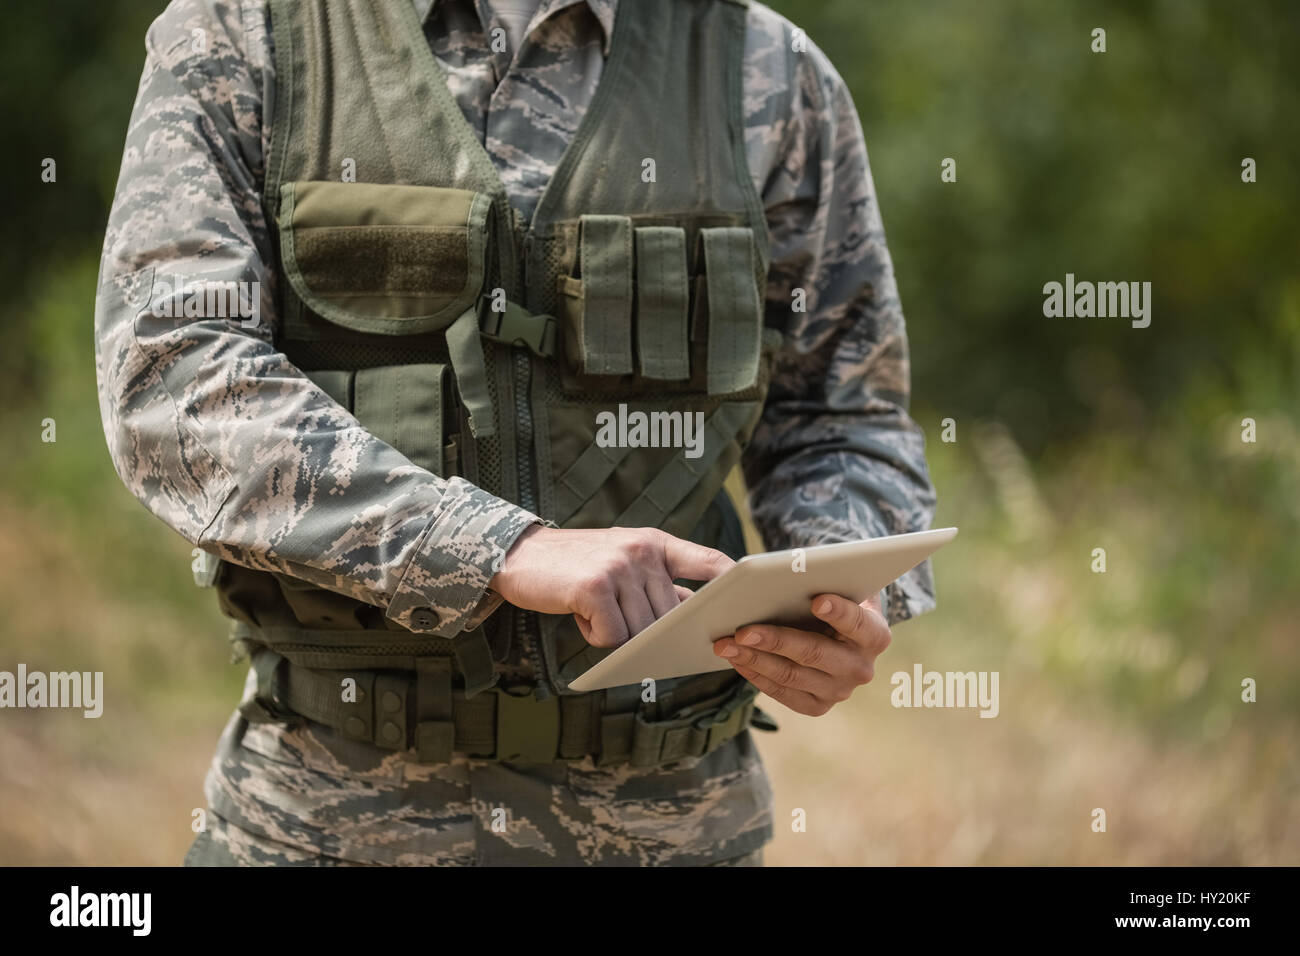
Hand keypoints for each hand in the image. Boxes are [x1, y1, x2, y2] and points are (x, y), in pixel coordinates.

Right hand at [489, 525, 732, 647]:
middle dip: (649, 632)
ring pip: (642, 631)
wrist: (519, 555)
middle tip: (616, 620)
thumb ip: (659, 583)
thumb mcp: (624, 562)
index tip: (752, 602)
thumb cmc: (576, 566)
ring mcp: (619, 566)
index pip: (710, 562)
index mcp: (656, 543)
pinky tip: (580, 613)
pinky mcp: (594, 587)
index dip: (734, 584)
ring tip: (593, 610)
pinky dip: (595, 636)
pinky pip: (612, 637)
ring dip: (616, 633)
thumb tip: (696, 616)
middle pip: (670, 616)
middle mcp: (643, 551)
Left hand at [712, 592, 890, 715]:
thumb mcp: (841, 586)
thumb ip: (830, 578)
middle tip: (743, 631)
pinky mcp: (817, 706)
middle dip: (775, 641)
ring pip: (791, 676)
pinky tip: (736, 659)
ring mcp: (839, 691)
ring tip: (726, 645)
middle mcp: (861, 668)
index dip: (839, 612)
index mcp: (875, 635)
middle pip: (815, 653)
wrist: (840, 635)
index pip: (859, 623)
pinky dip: (755, 675)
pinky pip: (781, 693)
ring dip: (754, 659)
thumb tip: (794, 568)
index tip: (817, 600)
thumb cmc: (836, 600)